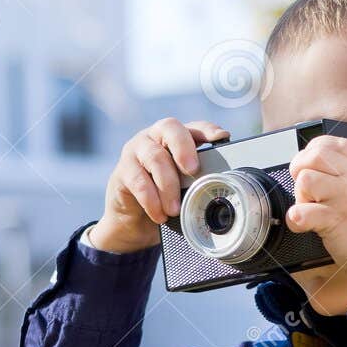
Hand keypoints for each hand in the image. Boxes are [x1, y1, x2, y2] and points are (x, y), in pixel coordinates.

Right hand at [87, 118, 229, 253]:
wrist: (134, 220)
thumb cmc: (165, 198)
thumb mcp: (185, 188)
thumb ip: (199, 179)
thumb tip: (223, 184)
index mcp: (176, 139)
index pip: (194, 126)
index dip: (207, 129)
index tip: (221, 137)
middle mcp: (156, 137)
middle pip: (170, 129)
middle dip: (184, 148)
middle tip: (193, 170)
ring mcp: (137, 151)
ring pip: (155, 157)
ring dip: (168, 185)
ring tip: (175, 210)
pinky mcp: (123, 170)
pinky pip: (138, 180)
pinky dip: (151, 200)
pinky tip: (159, 215)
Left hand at [286, 136, 346, 294]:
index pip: (333, 143)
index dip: (315, 151)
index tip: (313, 166)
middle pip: (315, 155)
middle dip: (302, 168)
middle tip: (305, 188)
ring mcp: (343, 197)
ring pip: (306, 178)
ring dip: (301, 194)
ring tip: (310, 207)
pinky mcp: (332, 220)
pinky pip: (301, 211)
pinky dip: (296, 219)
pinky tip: (303, 224)